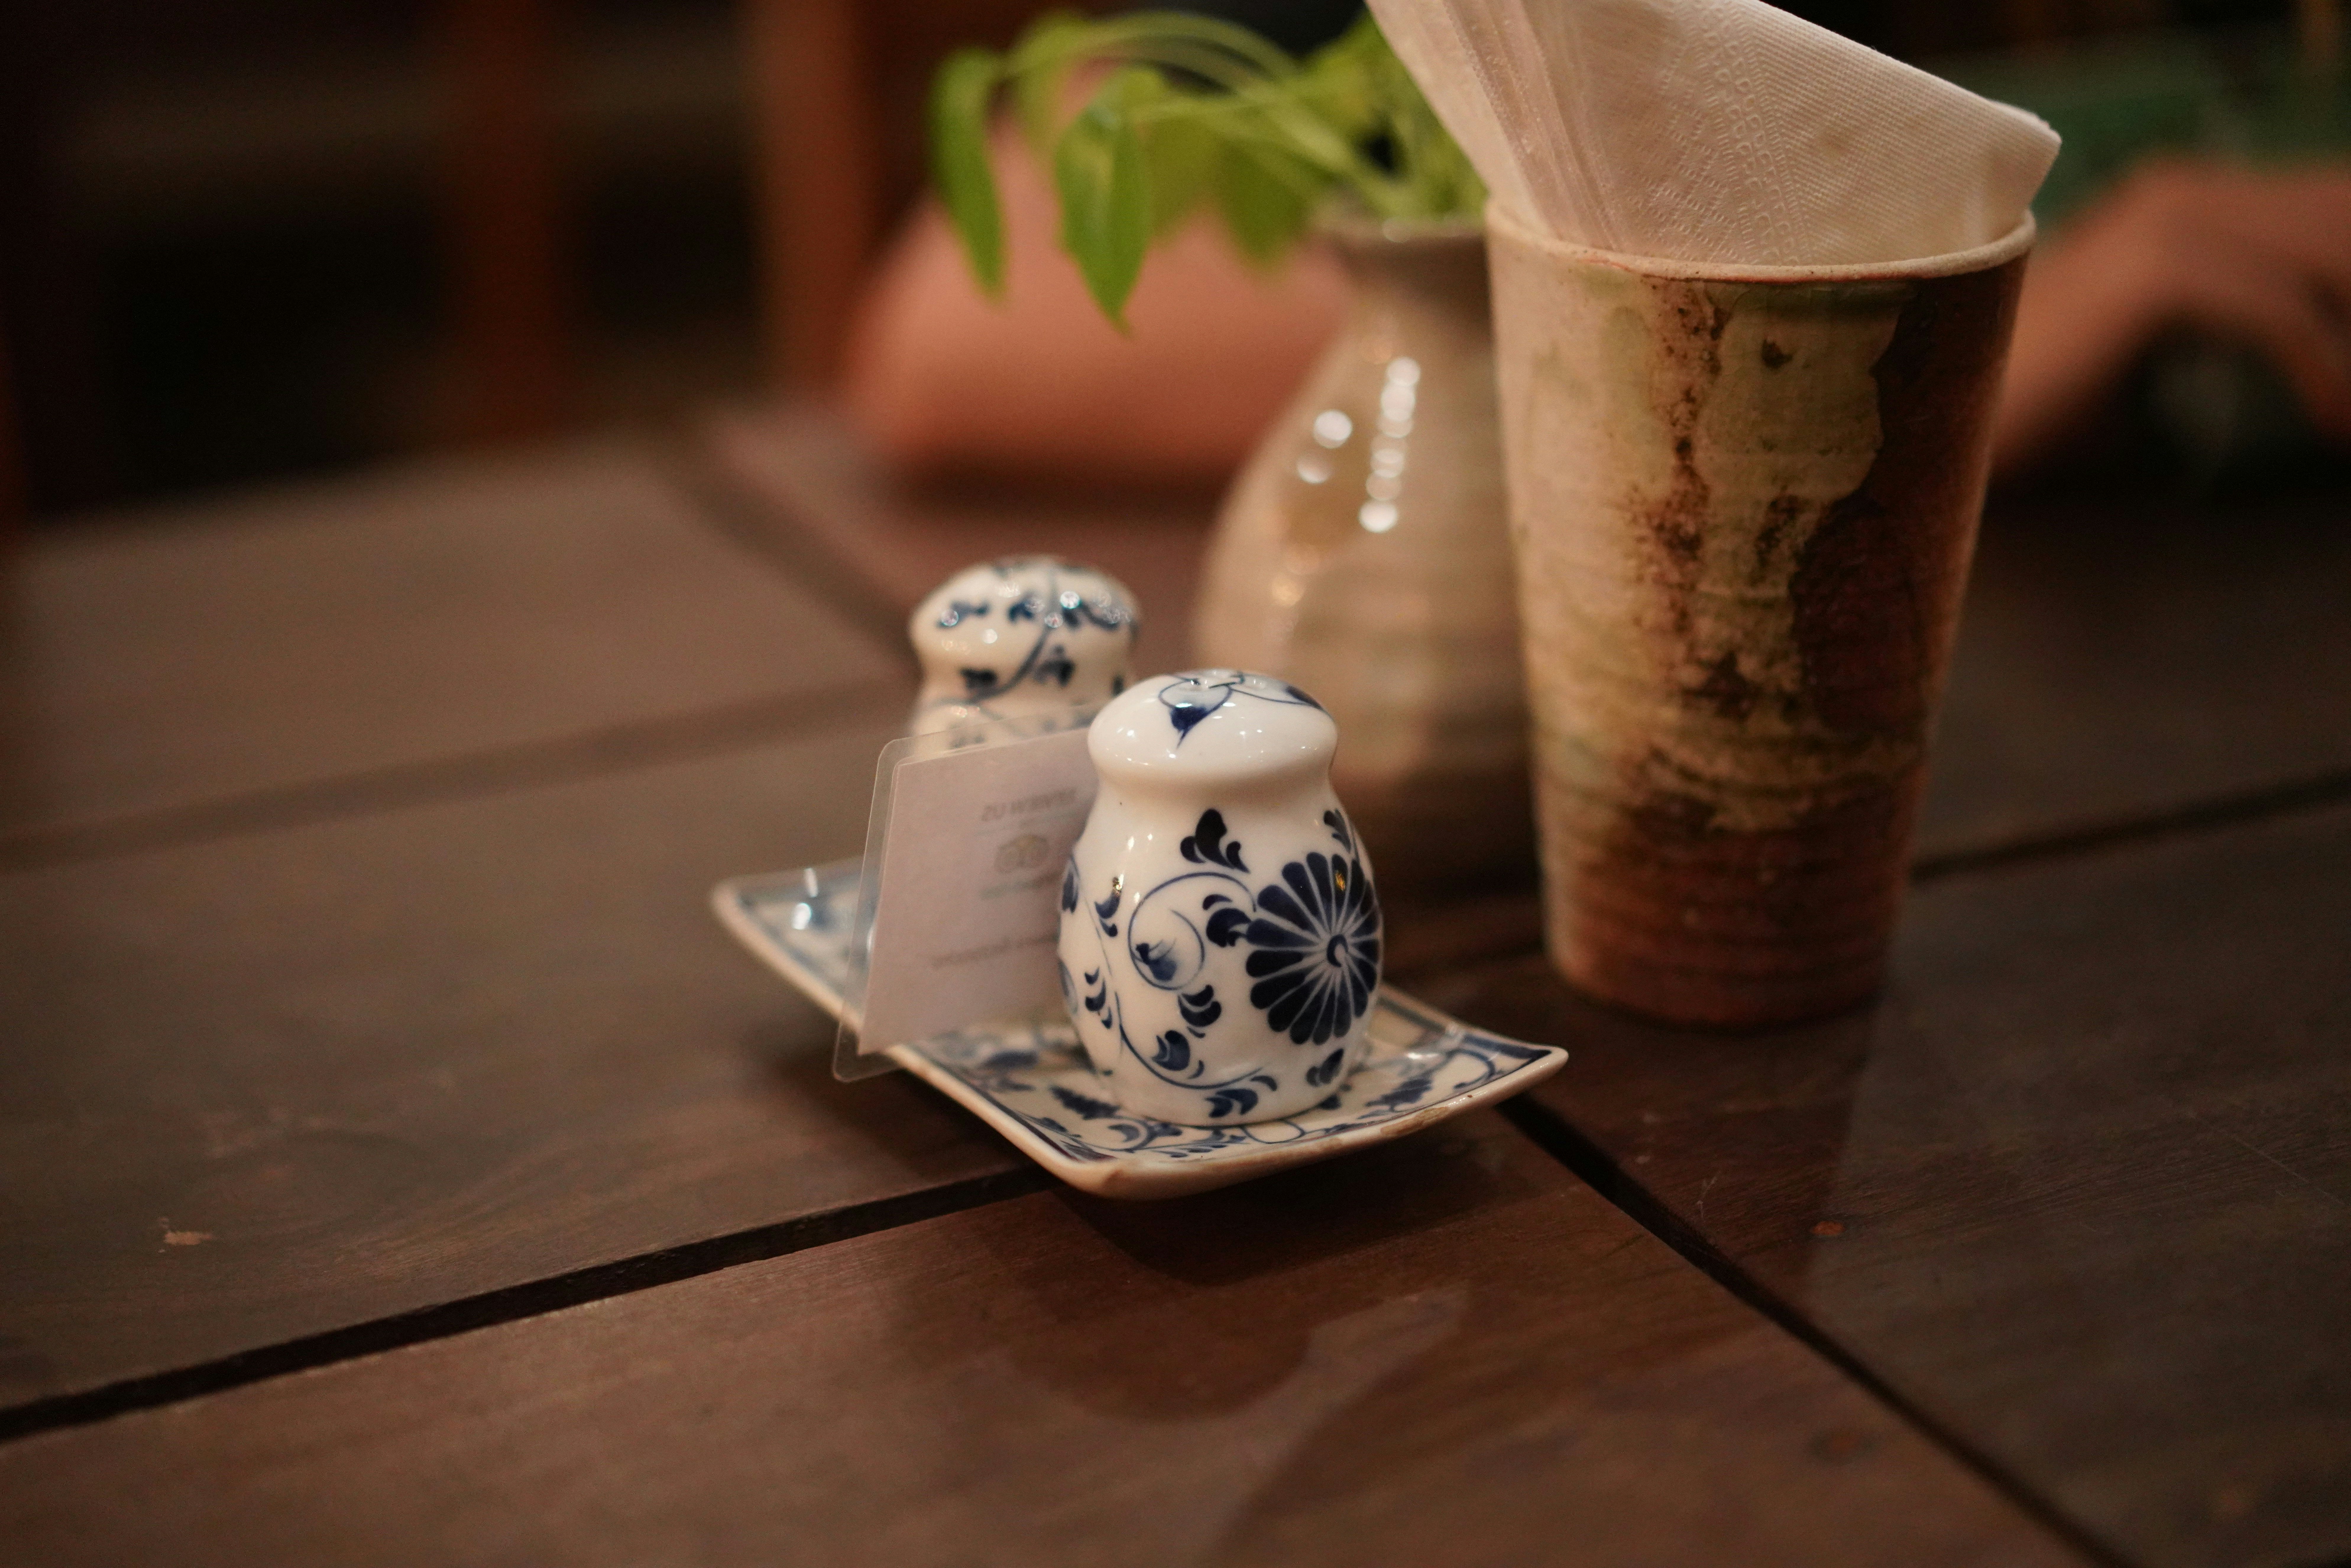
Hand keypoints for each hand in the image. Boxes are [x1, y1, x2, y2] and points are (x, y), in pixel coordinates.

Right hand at [1994, 157, 2350, 477]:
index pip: (2315, 212)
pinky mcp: (2155, 274)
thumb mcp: (2144, 356)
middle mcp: (2169, 196)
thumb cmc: (2021, 408)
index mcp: (2170, 203)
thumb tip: (2314, 358)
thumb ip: (2217, 333)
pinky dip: (2326, 369)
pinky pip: (2282, 314)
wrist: (1920, 420)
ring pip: (2321, 258)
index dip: (2348, 271)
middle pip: (2331, 220)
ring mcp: (2159, 225)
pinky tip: (2337, 421)